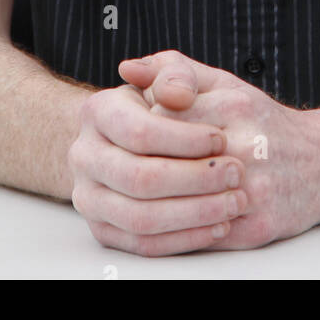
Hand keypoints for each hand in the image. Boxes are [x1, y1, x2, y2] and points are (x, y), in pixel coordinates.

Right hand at [68, 77, 250, 256]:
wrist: (130, 140)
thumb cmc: (160, 105)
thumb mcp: (168, 76)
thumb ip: (175, 74)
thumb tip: (177, 92)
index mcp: (97, 112)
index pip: (140, 132)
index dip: (185, 139)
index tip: (221, 140)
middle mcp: (84, 156)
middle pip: (140, 178)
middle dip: (195, 179)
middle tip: (235, 173)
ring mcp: (89, 197)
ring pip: (141, 218)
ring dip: (194, 214)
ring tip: (232, 202)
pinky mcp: (103, 230)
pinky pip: (144, 246)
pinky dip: (185, 239)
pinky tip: (217, 226)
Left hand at [117, 50, 319, 251]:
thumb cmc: (263, 122)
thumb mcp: (223, 83)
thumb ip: (174, 70)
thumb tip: (127, 68)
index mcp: (234, 106)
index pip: (160, 117)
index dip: (142, 128)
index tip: (142, 133)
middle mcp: (247, 146)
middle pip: (166, 162)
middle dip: (146, 166)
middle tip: (141, 164)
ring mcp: (253, 190)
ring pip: (179, 205)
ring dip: (158, 201)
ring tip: (154, 190)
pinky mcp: (256, 228)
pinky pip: (198, 236)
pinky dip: (178, 230)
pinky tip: (172, 216)